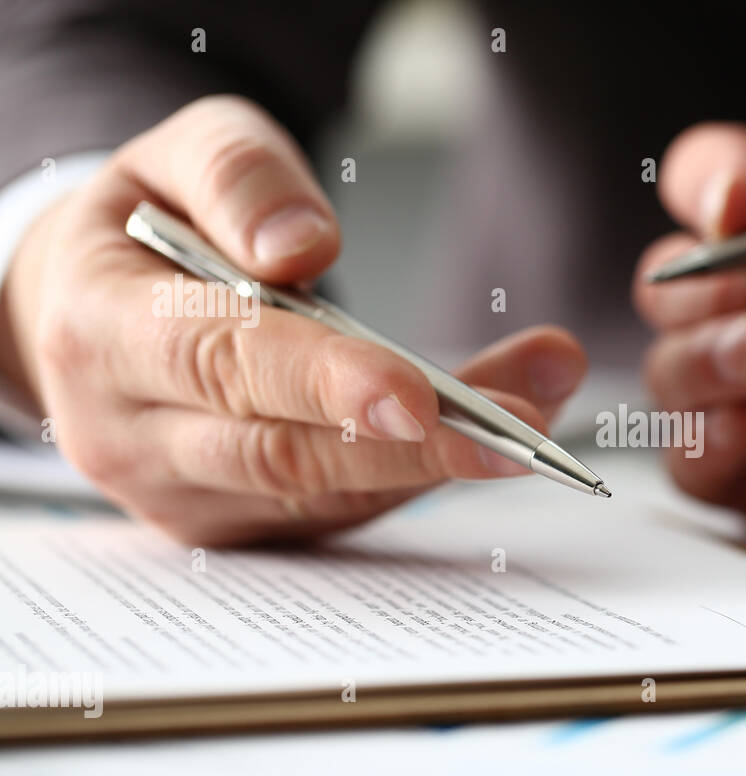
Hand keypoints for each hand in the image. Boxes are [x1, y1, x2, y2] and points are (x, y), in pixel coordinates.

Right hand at [0, 96, 585, 544]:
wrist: (80, 313)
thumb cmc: (142, 232)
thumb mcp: (173, 158)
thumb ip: (236, 177)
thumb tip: (303, 246)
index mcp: (104, 331)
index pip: (222, 365)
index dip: (324, 383)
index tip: (417, 394)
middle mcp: (131, 434)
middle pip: (286, 455)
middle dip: (415, 448)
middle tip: (526, 426)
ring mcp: (181, 493)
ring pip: (325, 494)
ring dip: (440, 462)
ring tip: (540, 409)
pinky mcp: (232, 522)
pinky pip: (338, 509)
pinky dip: (421, 474)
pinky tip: (495, 433)